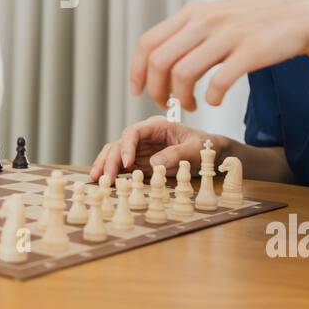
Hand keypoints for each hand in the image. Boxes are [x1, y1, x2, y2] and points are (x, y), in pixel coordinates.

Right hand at [89, 116, 229, 182]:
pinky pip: (121, 166)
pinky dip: (111, 172)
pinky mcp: (139, 162)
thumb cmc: (206, 147)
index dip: (127, 146)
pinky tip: (103, 182)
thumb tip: (155, 163)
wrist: (213, 154)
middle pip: (120, 143)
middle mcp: (145, 136)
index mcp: (157, 126)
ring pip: (116, 153)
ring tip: (96, 179)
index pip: (134, 132)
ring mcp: (140, 149)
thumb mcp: (197, 150)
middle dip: (110, 160)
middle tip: (104, 178)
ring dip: (105, 165)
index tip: (127, 164)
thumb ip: (178, 154)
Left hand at [131, 0, 308, 110]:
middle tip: (167, 104)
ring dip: (181, 98)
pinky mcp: (250, 52)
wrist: (299, 16)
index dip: (137, 71)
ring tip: (191, 105)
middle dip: (157, 90)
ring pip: (183, 73)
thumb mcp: (213, 16)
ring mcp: (227, 35)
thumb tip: (154, 59)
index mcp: (192, 14)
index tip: (139, 91)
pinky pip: (218, 81)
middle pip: (159, 62)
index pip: (147, 43)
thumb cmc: (250, 23)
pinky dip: (210, 97)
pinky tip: (214, 100)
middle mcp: (205, 21)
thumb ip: (185, 33)